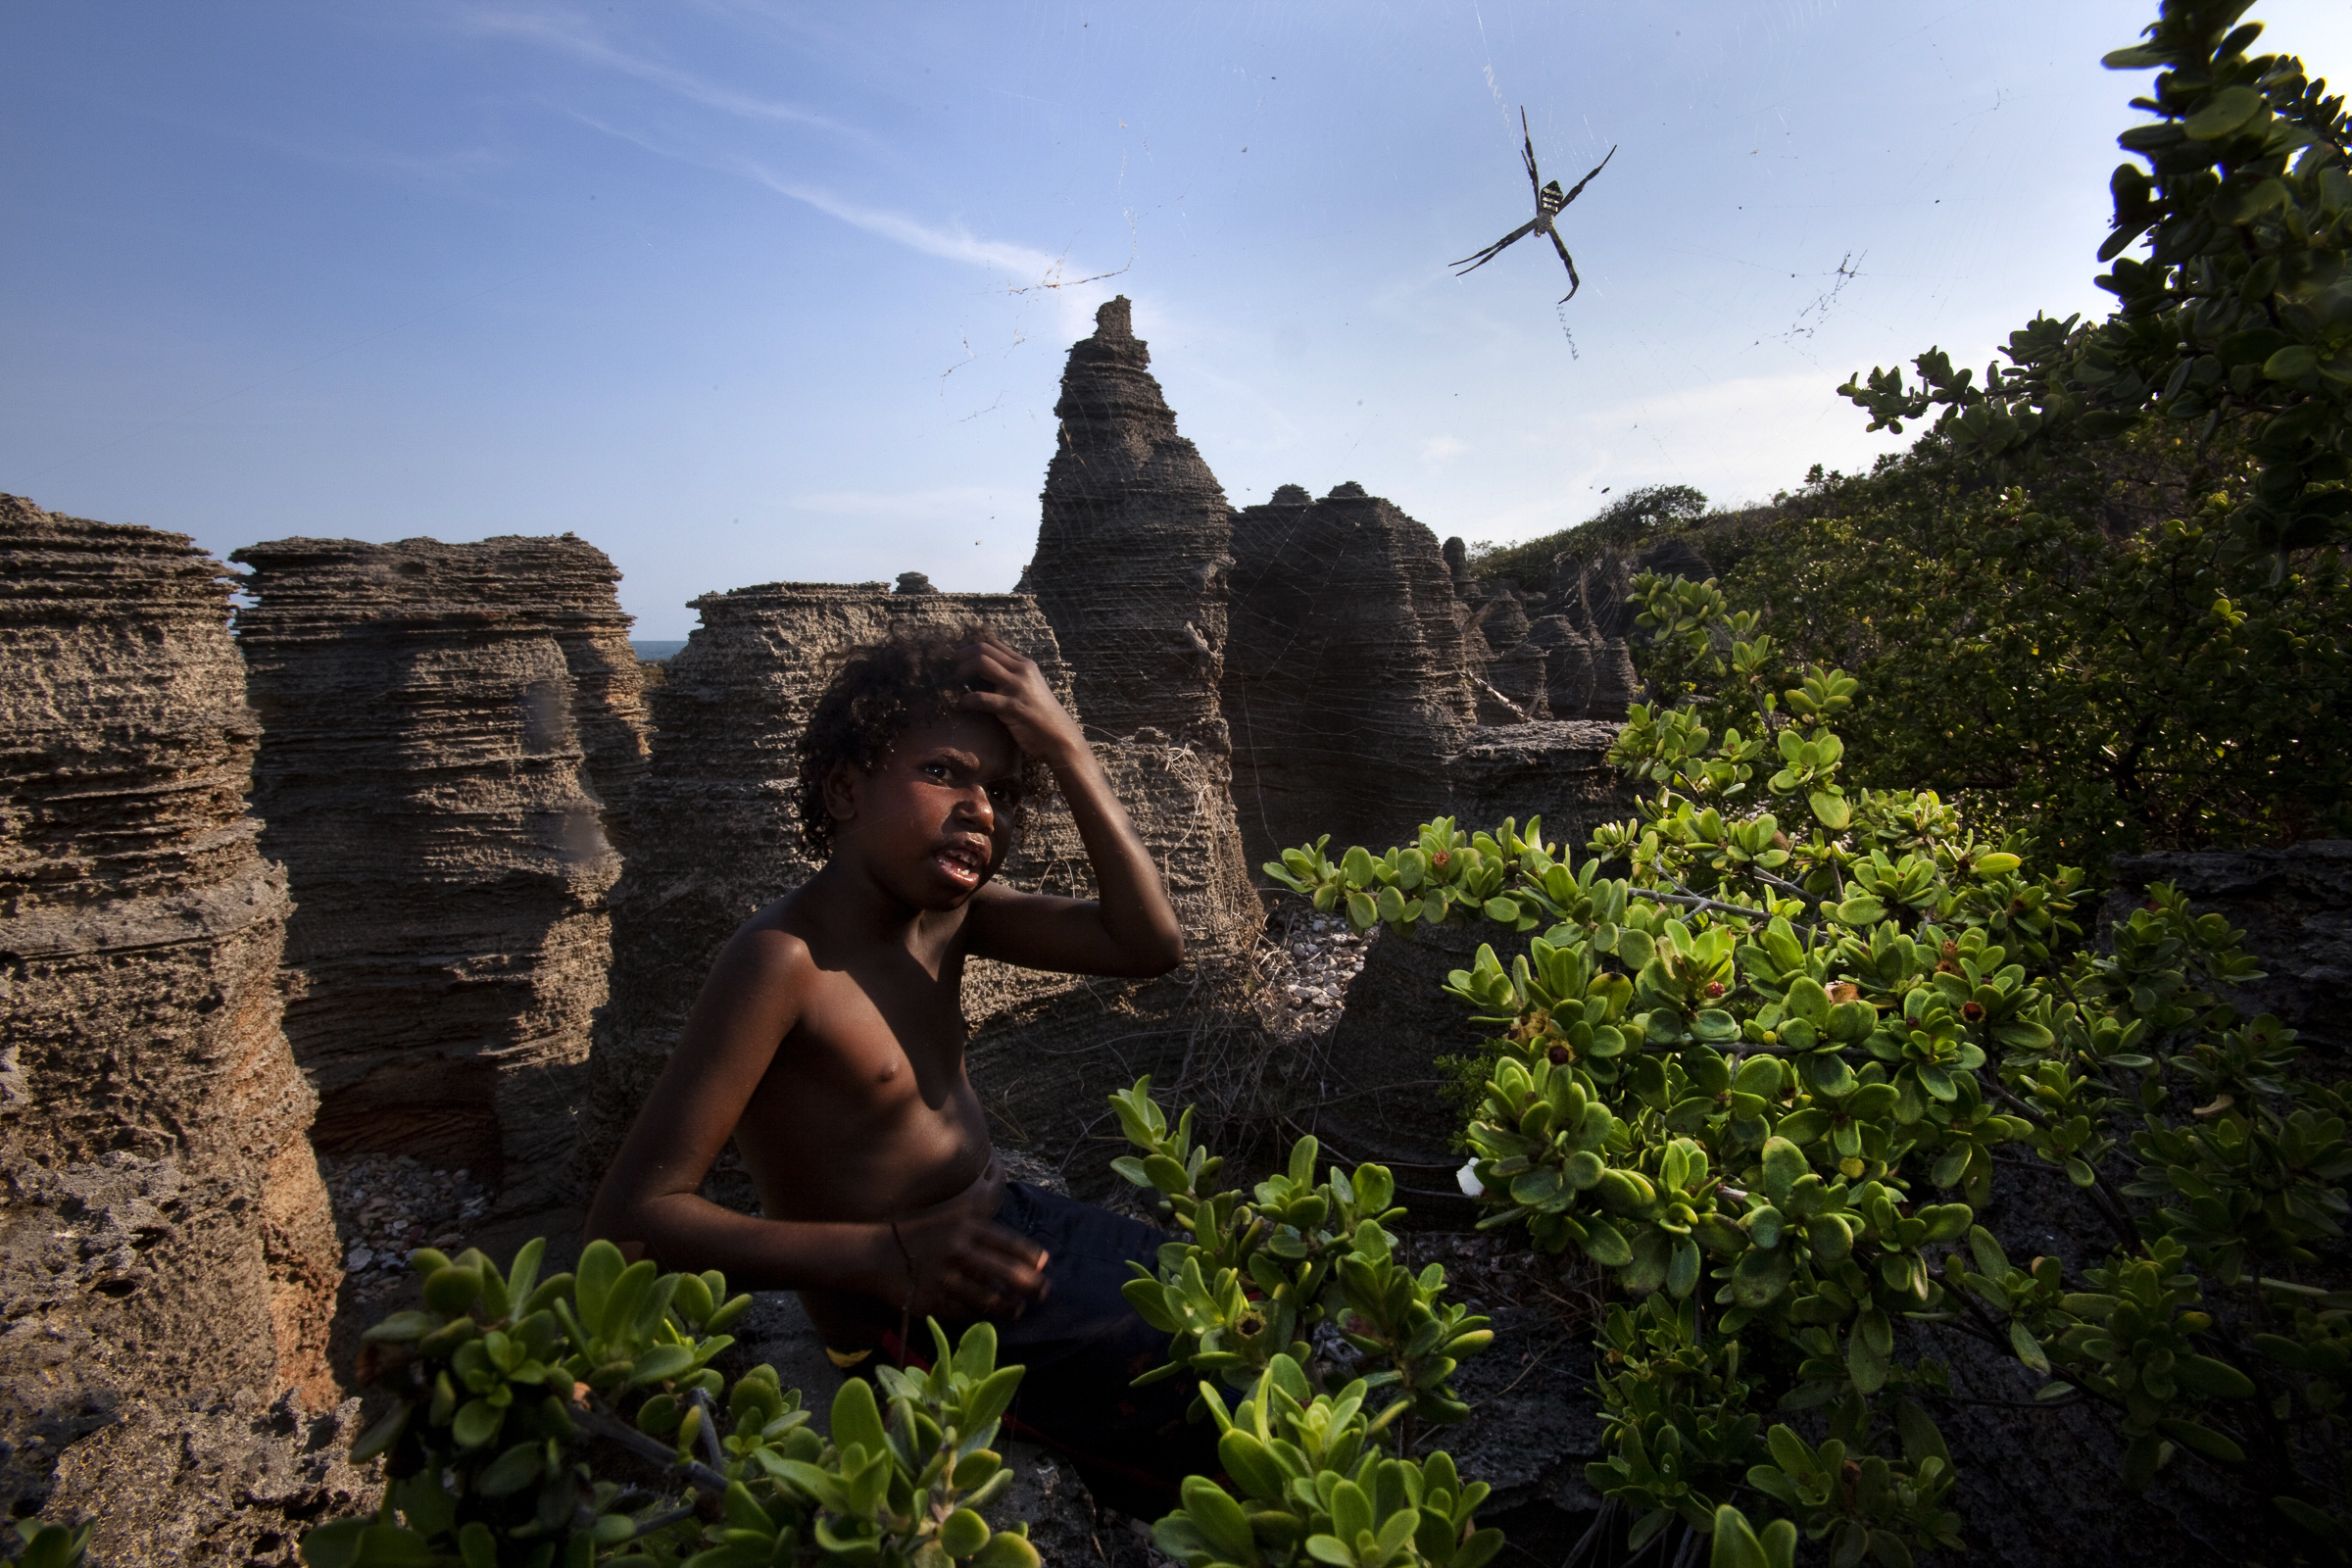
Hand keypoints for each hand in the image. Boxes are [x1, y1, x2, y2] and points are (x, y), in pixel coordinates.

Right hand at [889, 1201, 1050, 1320]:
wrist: (876, 1254)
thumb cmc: (919, 1236)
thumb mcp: (951, 1220)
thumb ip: (981, 1232)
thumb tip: (1017, 1251)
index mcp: (966, 1227)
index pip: (1010, 1243)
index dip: (1031, 1256)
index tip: (1044, 1266)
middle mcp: (959, 1250)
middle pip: (1007, 1273)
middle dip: (1031, 1286)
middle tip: (1043, 1293)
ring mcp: (946, 1277)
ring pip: (990, 1298)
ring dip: (1010, 1307)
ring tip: (1018, 1310)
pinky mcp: (934, 1301)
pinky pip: (966, 1313)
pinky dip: (981, 1316)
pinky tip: (988, 1316)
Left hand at [954, 639, 1085, 765]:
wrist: (1059, 737)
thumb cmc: (1042, 716)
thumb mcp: (1031, 688)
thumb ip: (1013, 677)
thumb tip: (987, 674)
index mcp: (1025, 664)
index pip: (993, 644)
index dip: (972, 648)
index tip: (959, 658)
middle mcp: (1022, 671)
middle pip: (984, 649)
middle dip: (962, 656)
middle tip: (951, 667)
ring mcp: (1017, 687)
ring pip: (982, 664)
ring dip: (962, 670)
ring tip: (954, 680)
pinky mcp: (1012, 707)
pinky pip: (982, 698)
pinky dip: (966, 700)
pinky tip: (959, 705)